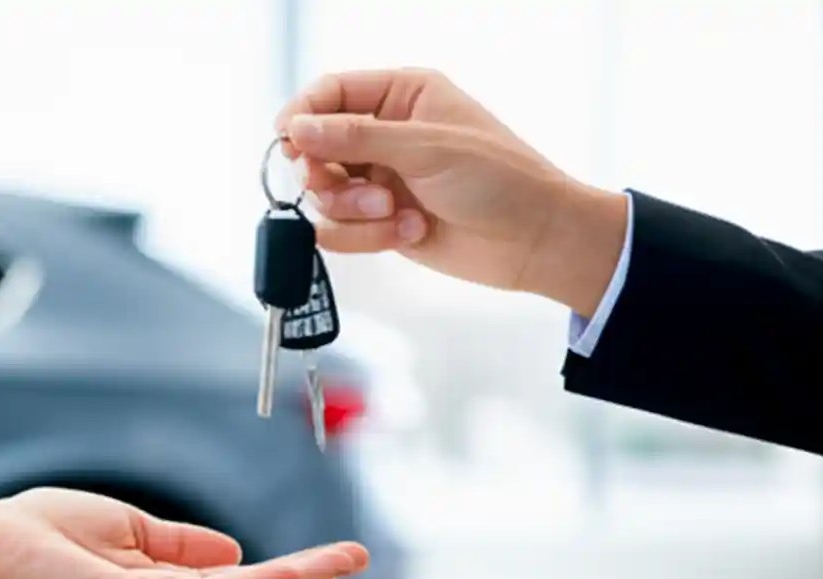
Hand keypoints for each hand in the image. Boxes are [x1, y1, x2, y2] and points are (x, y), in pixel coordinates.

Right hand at [276, 68, 628, 316]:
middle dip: (327, 175)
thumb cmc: (501, 179)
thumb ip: (355, 137)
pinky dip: (367, 237)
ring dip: (353, 211)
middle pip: (315, 148)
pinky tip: (408, 232)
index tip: (287, 141)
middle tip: (349, 188)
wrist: (535, 241)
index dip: (302, 116)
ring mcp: (382, 180)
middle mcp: (387, 135)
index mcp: (403, 95)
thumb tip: (295, 128)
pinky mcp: (382, 222)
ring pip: (324, 195)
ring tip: (394, 214)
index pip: (331, 93)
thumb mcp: (426, 148)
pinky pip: (341, 231)